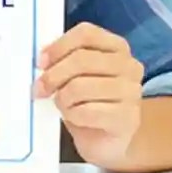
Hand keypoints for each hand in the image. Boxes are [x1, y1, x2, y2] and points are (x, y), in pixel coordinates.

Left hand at [34, 22, 143, 168]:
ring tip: (63, 104)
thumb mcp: (76, 74)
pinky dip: (72, 115)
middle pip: (81, 59)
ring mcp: (131, 92)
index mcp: (117, 47)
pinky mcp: (127, 118)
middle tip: (40, 88)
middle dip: (53, 75)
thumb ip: (64, 60)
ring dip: (62, 98)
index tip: (41, 62)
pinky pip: (86, 111)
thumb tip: (43, 58)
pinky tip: (75, 117)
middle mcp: (129, 66)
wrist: (105, 138)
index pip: (86, 34)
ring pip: (80, 87)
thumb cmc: (88, 101)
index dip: (59, 46)